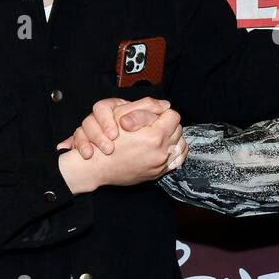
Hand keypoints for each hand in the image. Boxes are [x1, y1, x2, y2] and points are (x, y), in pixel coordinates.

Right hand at [57, 107, 187, 190]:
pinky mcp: (159, 173)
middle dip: (168, 125)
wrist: (98, 167)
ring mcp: (160, 164)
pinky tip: (163, 148)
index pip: (173, 117)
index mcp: (155, 136)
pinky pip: (176, 159)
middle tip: (156, 124)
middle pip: (178, 130)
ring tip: (160, 135)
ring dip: (172, 138)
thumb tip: (166, 105)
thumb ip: (147, 106)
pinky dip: (173, 152)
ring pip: (179, 145)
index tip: (156, 115)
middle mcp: (161, 152)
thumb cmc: (107, 141)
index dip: (164, 113)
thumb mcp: (123, 115)